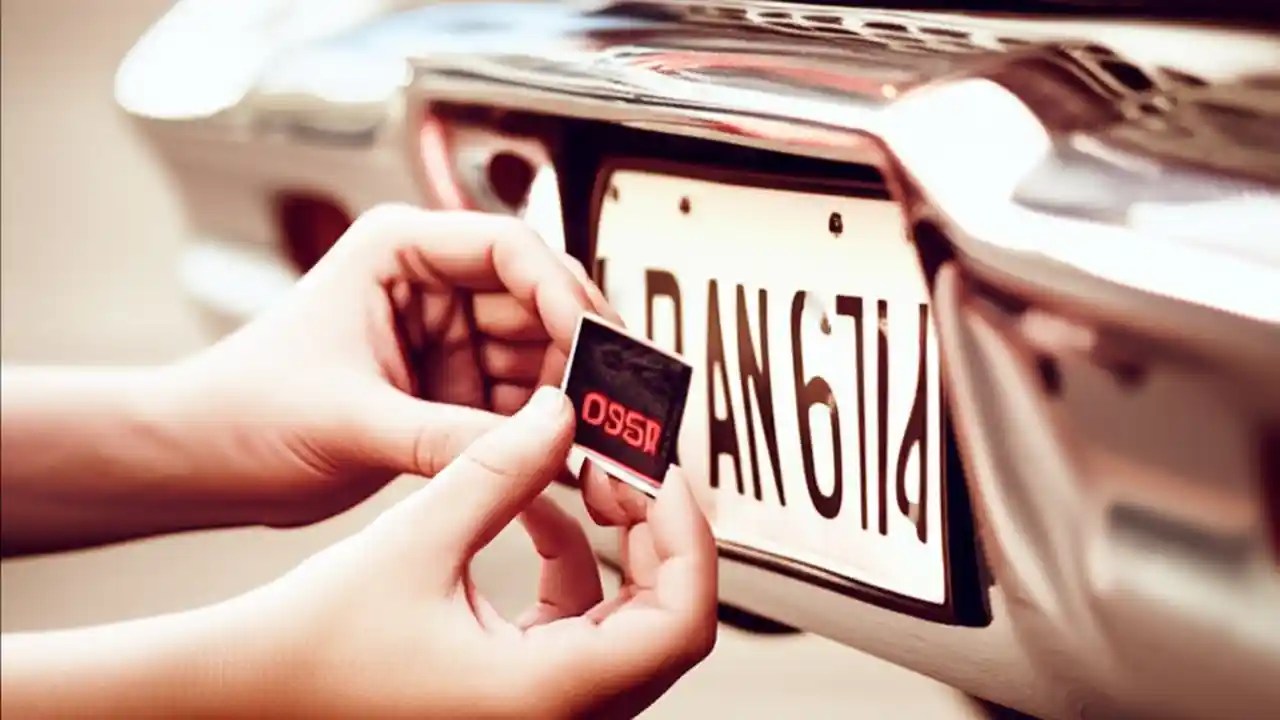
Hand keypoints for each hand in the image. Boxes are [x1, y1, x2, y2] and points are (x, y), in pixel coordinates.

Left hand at [169, 204, 617, 525]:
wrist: (203, 466)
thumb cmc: (243, 410)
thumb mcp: (348, 419)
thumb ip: (447, 433)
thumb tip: (543, 442)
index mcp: (400, 252)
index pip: (507, 249)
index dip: (560, 291)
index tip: (593, 340)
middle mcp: (434, 289)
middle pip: (539, 305)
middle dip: (580, 352)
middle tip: (622, 397)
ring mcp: (449, 343)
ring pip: (540, 360)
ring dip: (572, 398)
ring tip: (607, 439)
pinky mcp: (453, 394)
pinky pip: (519, 406)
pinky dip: (546, 432)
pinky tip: (573, 459)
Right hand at [209, 387, 716, 718]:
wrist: (246, 695)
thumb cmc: (309, 647)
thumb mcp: (417, 540)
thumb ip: (502, 470)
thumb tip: (564, 416)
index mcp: (547, 697)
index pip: (683, 624)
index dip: (690, 538)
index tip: (660, 473)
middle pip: (665, 625)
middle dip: (656, 536)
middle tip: (629, 466)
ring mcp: (540, 715)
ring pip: (624, 625)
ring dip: (612, 546)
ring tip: (579, 476)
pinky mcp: (517, 698)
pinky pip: (576, 630)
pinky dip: (570, 570)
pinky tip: (530, 512)